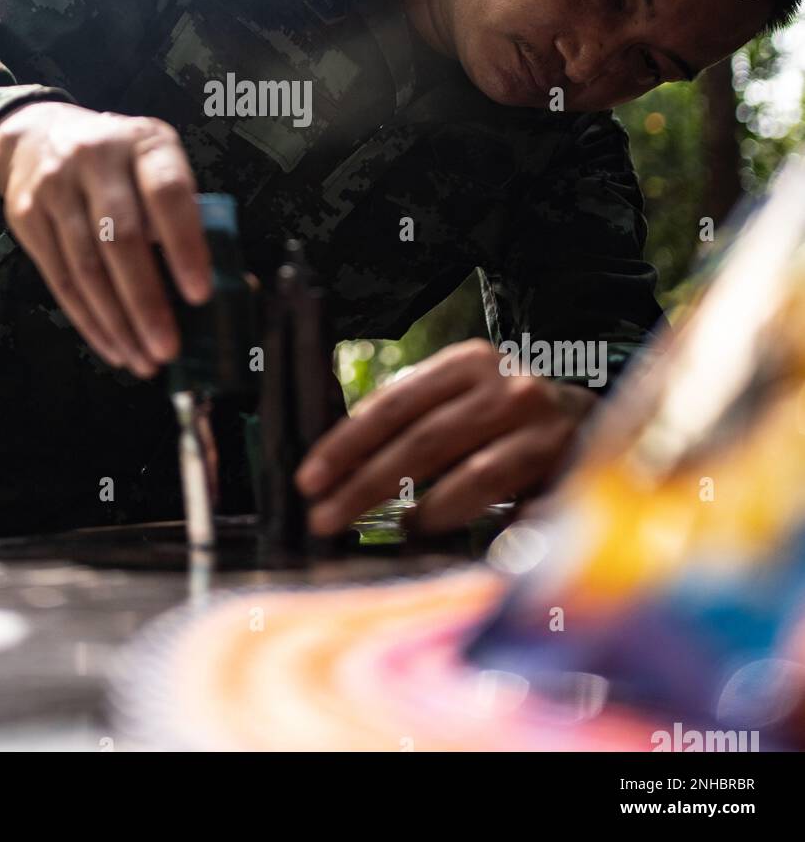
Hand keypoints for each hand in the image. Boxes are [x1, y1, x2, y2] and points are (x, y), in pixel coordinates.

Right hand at [0, 102, 210, 375]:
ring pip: (86, 267)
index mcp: (144, 143)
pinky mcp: (25, 216)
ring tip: (144, 360)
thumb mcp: (157, 167)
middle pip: (121, 238)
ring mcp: (54, 187)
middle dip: (147, 302)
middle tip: (168, 348)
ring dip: (118, 323)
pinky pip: (59, 279)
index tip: (199, 295)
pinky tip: (113, 346)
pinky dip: (88, 320)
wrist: (40, 136)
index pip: (167, 195)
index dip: (184, 246)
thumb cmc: (122, 165)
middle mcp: (95, 158)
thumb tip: (233, 286)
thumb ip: (190, 217)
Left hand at [295, 338, 596, 535]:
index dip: (346, 445)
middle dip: (366, 486)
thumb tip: (342, 466)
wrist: (603, 419)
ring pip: (473, 476)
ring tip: (400, 531)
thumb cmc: (511, 416)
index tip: (309, 481)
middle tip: (326, 520)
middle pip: (423, 441)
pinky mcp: (574, 471)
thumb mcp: (464, 397)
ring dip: (428, 512)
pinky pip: (524, 512)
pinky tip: (472, 548)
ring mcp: (544, 429)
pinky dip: (492, 532)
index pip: (392, 404)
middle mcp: (507, 388)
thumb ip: (415, 418)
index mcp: (467, 364)